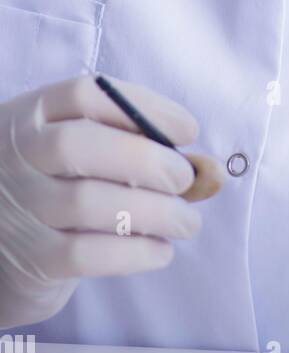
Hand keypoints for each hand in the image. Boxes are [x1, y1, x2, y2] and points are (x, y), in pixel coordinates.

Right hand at [0, 74, 209, 328]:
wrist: (4, 243)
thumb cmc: (59, 182)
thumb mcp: (79, 146)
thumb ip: (132, 144)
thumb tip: (205, 168)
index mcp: (36, 113)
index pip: (86, 94)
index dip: (143, 107)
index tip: (188, 129)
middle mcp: (20, 154)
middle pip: (79, 145)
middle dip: (144, 160)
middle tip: (185, 179)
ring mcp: (20, 206)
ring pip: (86, 203)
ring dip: (152, 212)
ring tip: (187, 222)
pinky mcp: (30, 258)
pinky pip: (84, 254)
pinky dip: (132, 252)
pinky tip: (161, 250)